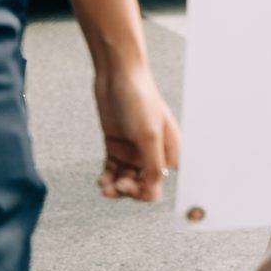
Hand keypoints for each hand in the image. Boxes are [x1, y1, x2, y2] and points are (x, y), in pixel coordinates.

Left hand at [92, 59, 179, 202]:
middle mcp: (152, 151)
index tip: (132, 187)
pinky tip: (101, 180)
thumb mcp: (147, 136)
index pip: (161, 182)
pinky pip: (113, 170)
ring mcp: (133, 149)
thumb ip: (153, 166)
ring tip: (104, 186)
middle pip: (142, 184)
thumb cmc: (139, 100)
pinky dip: (107, 178)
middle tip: (118, 185)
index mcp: (169, 149)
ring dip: (115, 186)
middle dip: (129, 189)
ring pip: (126, 179)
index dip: (147, 191)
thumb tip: (155, 193)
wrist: (117, 76)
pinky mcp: (117, 145)